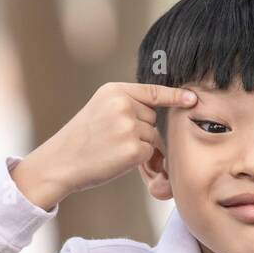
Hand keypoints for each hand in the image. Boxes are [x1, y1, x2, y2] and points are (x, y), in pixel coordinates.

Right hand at [11, 82, 195, 210]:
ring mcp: (129, 126)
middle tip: (112, 139)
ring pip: (152, 136)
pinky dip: (139, 160)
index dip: (175, 95)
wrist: (60, 162)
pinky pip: (150, 153)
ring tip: (111, 148)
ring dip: (140, 145)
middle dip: (141, 130)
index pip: (152, 91)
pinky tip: (116, 159)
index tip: (193, 98)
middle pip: (153, 118)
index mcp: (114, 91)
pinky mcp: (133, 149)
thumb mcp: (101, 109)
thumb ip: (127, 104)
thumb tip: (160, 110)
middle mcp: (123, 105)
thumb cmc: (82, 139)